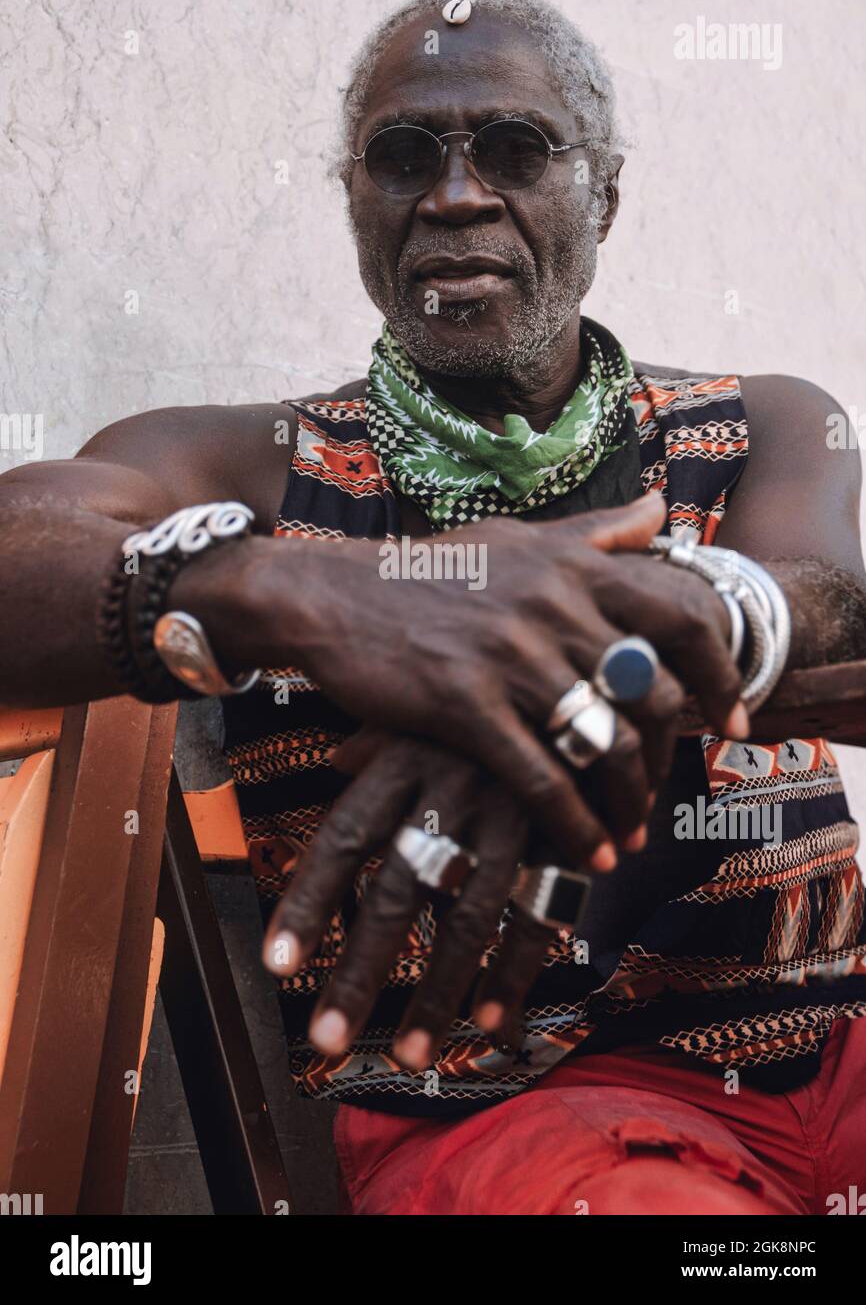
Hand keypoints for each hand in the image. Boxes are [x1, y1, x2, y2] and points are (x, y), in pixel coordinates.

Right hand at [178, 489, 744, 860]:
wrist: (334, 596)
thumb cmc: (432, 570)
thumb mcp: (520, 536)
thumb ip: (596, 531)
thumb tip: (662, 507)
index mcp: (573, 566)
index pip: (681, 619)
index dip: (721, 675)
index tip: (731, 719)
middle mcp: (553, 606)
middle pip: (652, 693)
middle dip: (672, 755)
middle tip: (670, 790)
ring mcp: (511, 655)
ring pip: (604, 741)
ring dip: (629, 800)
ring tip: (632, 832)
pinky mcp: (467, 703)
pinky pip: (542, 777)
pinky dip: (575, 824)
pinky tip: (590, 852)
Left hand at [262, 732, 554, 1069]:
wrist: (590, 673)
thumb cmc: (488, 699)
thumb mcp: (426, 708)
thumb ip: (376, 745)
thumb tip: (334, 762)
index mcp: (404, 761)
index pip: (342, 840)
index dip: (309, 904)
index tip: (276, 966)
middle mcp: (452, 792)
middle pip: (397, 894)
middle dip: (361, 973)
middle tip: (328, 1038)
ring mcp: (511, 819)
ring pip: (467, 920)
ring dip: (437, 995)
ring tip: (407, 1055)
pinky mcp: (563, 840)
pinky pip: (536, 916)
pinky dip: (513, 972)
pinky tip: (489, 1020)